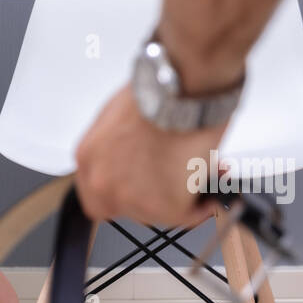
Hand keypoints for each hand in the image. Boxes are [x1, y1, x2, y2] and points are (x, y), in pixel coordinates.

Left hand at [73, 84, 226, 228]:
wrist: (181, 87)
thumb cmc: (158, 90)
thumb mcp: (120, 114)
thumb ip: (118, 143)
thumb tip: (135, 154)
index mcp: (89, 158)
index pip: (97, 194)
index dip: (124, 191)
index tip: (141, 188)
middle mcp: (103, 182)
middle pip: (126, 207)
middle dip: (154, 193)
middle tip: (176, 179)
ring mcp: (131, 198)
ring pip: (157, 211)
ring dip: (180, 195)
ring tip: (201, 172)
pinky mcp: (165, 206)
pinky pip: (187, 215)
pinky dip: (203, 204)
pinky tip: (213, 188)